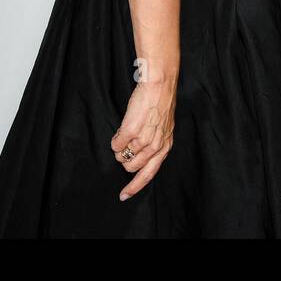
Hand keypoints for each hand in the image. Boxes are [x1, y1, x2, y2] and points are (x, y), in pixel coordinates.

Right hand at [111, 75, 176, 201]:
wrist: (159, 85)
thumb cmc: (160, 103)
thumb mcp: (163, 127)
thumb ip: (154, 142)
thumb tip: (138, 154)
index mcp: (165, 146)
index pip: (149, 174)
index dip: (135, 186)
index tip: (124, 195)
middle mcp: (156, 146)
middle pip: (132, 167)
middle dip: (125, 160)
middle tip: (126, 145)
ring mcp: (143, 139)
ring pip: (122, 157)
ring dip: (119, 150)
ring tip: (124, 136)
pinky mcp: (131, 131)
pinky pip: (116, 145)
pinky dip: (115, 141)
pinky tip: (120, 132)